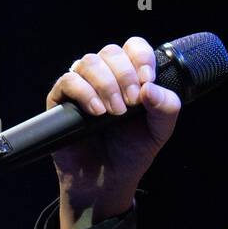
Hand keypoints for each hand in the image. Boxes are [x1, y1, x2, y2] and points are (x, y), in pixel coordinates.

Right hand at [47, 36, 181, 228]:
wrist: (107, 181)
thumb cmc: (131, 153)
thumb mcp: (159, 131)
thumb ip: (166, 108)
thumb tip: (150, 88)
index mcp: (130, 77)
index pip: (134, 47)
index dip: (141, 58)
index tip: (147, 81)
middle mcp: (105, 76)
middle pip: (111, 51)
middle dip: (125, 75)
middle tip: (131, 104)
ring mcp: (82, 85)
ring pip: (89, 62)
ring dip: (106, 85)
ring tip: (115, 113)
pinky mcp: (61, 99)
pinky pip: (69, 80)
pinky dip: (85, 93)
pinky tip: (97, 112)